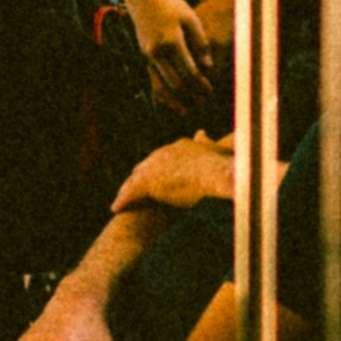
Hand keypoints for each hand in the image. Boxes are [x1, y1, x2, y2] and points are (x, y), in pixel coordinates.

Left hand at [115, 136, 231, 216]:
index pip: (162, 157)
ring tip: (120, 200)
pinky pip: (131, 193)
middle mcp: (164, 153)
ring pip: (135, 179)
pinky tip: (116, 208)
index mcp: (180, 146)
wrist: (218, 175)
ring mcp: (154, 166)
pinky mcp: (148, 182)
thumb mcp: (216, 150)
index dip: (157, 167)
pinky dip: (123, 201)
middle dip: (139, 176)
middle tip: (132, 187)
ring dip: (127, 190)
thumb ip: (206, 142)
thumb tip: (201, 132)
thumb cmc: (224, 166)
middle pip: (145, 166)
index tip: (153, 173)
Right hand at [143, 4, 216, 107]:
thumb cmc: (171, 5)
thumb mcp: (190, 18)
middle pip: (175, 82)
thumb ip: (200, 42)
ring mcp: (148, 54)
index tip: (209, 90)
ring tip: (186, 110)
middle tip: (202, 101)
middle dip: (190, 94)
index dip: (200, 84)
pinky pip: (152, 80)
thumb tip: (207, 66)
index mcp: (172, 40)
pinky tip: (170, 101)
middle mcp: (157, 50)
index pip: (189, 71)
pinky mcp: (144, 55)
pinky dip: (161, 93)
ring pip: (160, 85)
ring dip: (174, 99)